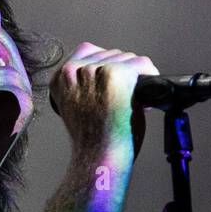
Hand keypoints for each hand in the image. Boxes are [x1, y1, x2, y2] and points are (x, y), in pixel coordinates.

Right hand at [49, 42, 158, 160]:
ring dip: (135, 77)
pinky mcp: (114, 75)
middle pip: (110, 54)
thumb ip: (83, 86)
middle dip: (122, 72)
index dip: (106, 67)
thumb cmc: (91, 142)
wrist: (98, 159)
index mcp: (60, 78)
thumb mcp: (76, 107)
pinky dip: (150, 76)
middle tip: (126, 97)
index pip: (88, 52)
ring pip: (127, 59)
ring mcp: (94, 71)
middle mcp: (73, 71)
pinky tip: (149, 94)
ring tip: (134, 99)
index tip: (113, 84)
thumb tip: (107, 70)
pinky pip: (141, 64)